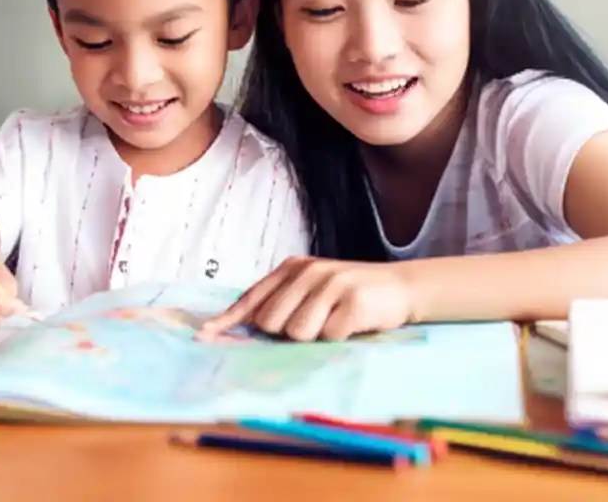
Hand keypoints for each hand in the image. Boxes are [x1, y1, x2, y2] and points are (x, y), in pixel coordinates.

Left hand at [196, 257, 415, 341]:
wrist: (401, 287)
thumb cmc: (349, 295)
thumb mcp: (312, 289)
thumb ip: (281, 303)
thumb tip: (246, 327)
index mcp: (292, 268)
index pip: (252, 298)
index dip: (228, 320)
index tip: (205, 336)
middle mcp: (308, 272)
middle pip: (272, 323)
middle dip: (288, 334)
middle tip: (316, 323)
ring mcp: (331, 284)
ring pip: (298, 333)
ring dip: (316, 337)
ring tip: (334, 322)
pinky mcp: (353, 301)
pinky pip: (329, 337)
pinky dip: (339, 338)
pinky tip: (352, 323)